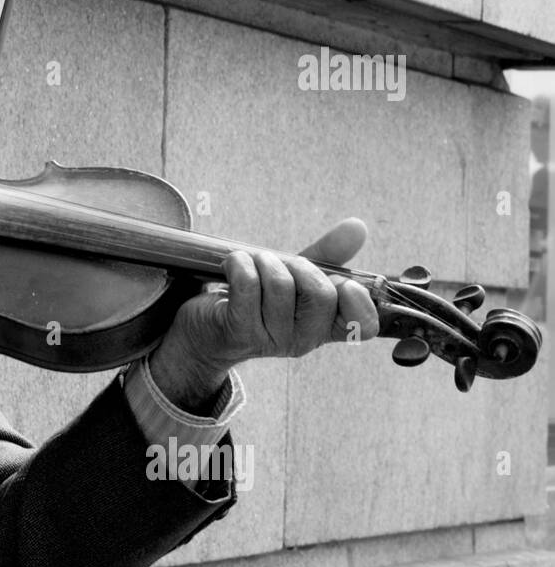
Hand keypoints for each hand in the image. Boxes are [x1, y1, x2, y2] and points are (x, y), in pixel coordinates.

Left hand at [149, 218, 379, 410]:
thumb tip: (359, 227)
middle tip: (277, 264)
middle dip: (298, 265)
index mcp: (324, 327)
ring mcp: (271, 339)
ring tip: (251, 264)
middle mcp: (303, 340)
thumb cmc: (255, 299)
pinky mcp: (239, 331)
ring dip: (264, 261)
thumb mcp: (295, 276)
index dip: (358, 299)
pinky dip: (240, 263)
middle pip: (321, 294)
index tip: (342, 281)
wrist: (204, 329)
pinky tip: (232, 264)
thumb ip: (328, 255)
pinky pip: (248, 284)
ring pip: (281, 284)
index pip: (363, 325)